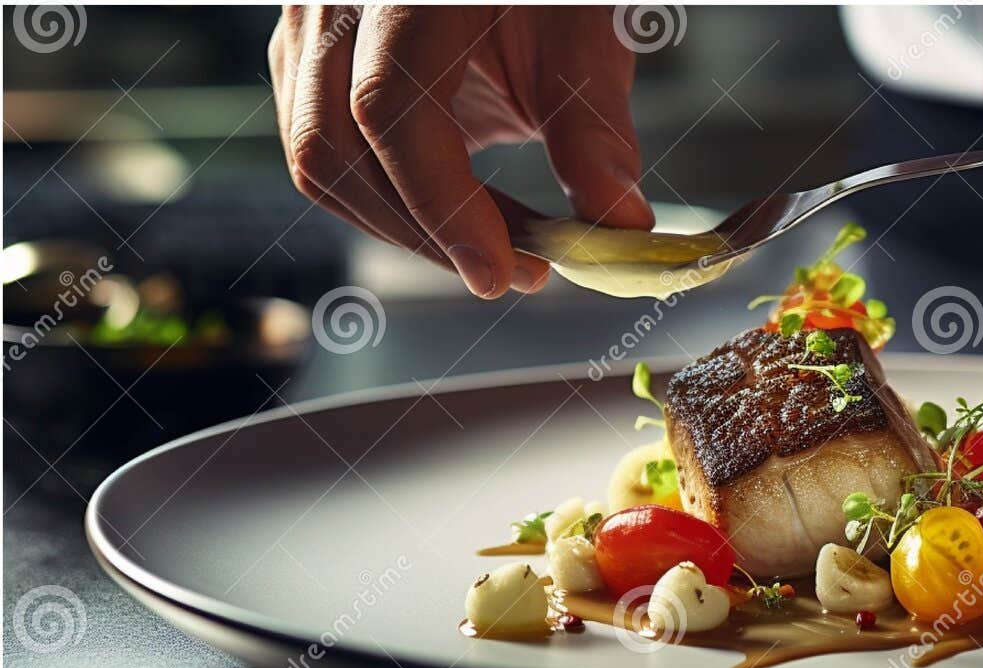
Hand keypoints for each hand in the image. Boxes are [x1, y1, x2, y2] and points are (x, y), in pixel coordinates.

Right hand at [268, 5, 654, 297]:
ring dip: (407, 227)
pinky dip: (391, 203)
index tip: (499, 271)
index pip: (391, 109)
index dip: (440, 205)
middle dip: (427, 232)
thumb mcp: (584, 39)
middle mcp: (335, 3)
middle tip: (518, 270)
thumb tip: (619, 224)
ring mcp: (310, 32)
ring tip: (499, 245)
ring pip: (320, 161)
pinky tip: (462, 217)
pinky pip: (326, 153)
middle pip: (337, 146)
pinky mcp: (309, 62)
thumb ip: (594, 131)